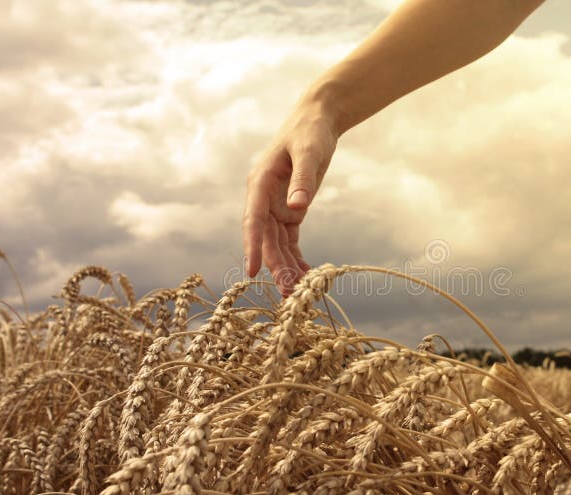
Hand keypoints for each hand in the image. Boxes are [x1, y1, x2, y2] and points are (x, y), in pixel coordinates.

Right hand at [243, 98, 337, 295]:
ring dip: (285, 268)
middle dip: (275, 266)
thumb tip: (296, 207)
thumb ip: (303, 179)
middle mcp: (263, 199)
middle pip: (266, 239)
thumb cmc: (310, 132)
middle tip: (286, 294)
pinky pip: (291, 241)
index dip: (253, 246)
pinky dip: (297, 258)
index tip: (253, 271)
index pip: (253, 220)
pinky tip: (306, 278)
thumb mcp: (309, 152)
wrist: (318, 121)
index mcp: (259, 183)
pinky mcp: (291, 212)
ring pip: (277, 245)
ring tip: (296, 295)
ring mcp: (276, 207)